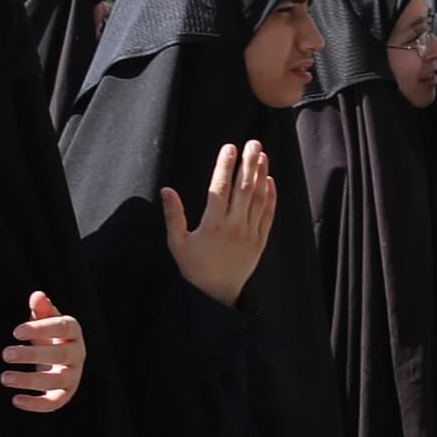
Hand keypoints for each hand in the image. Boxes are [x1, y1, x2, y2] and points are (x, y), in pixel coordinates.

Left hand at [2, 290, 84, 412]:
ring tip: (4, 377)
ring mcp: (73, 376)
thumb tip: (37, 295)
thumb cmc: (50, 336)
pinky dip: (36, 404)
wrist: (60, 361)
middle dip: (32, 355)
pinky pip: (54, 403)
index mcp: (73, 333)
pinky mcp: (65, 395)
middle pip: (60, 355)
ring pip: (56, 380)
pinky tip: (15, 400)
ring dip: (29, 380)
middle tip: (5, 354)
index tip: (15, 332)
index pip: (63, 327)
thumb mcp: (46, 320)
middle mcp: (78, 354)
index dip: (41, 329)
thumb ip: (42, 309)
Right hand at [161, 140, 275, 306]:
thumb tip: (166, 190)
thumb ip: (173, 215)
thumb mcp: (177, 243)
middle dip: (249, 163)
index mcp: (212, 225)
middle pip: (243, 189)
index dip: (225, 166)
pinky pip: (267, 215)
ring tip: (262, 155)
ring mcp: (249, 234)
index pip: (220, 188)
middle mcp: (234, 227)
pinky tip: (270, 181)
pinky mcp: (259, 241)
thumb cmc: (194, 267)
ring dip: (261, 175)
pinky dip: (270, 197)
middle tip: (253, 143)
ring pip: (258, 199)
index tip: (229, 148)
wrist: (216, 294)